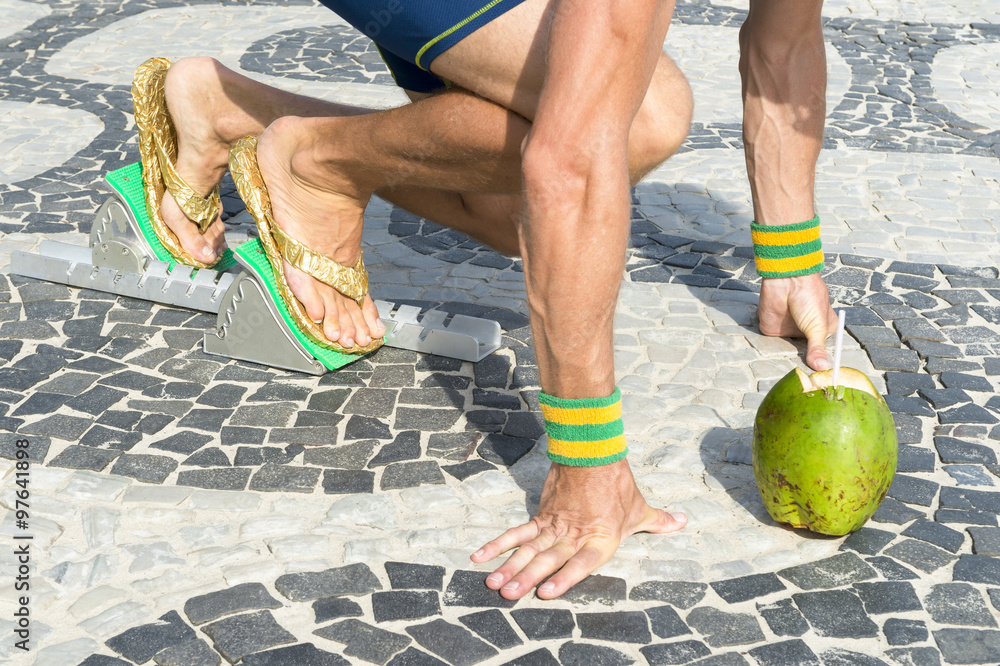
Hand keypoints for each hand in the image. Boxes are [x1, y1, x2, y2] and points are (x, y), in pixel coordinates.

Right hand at [472, 459, 686, 599]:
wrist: (593, 450)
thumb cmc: (618, 483)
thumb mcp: (640, 508)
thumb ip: (658, 522)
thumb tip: (683, 522)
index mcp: (600, 539)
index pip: (581, 562)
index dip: (564, 578)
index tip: (546, 592)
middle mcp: (575, 535)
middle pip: (547, 559)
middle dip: (526, 577)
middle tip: (507, 594)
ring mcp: (555, 525)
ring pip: (528, 549)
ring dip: (509, 567)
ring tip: (493, 584)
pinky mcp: (541, 515)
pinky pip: (518, 533)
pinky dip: (499, 544)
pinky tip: (481, 556)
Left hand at [758, 272, 837, 370]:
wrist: (786, 279)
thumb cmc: (809, 296)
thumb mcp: (818, 325)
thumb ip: (817, 348)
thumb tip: (823, 367)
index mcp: (823, 328)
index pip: (821, 351)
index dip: (819, 362)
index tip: (821, 376)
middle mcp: (806, 330)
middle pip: (804, 354)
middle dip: (801, 363)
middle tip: (803, 377)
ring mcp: (789, 330)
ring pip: (787, 350)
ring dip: (785, 355)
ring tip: (786, 361)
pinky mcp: (772, 329)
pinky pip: (770, 343)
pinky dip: (769, 346)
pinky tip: (771, 350)